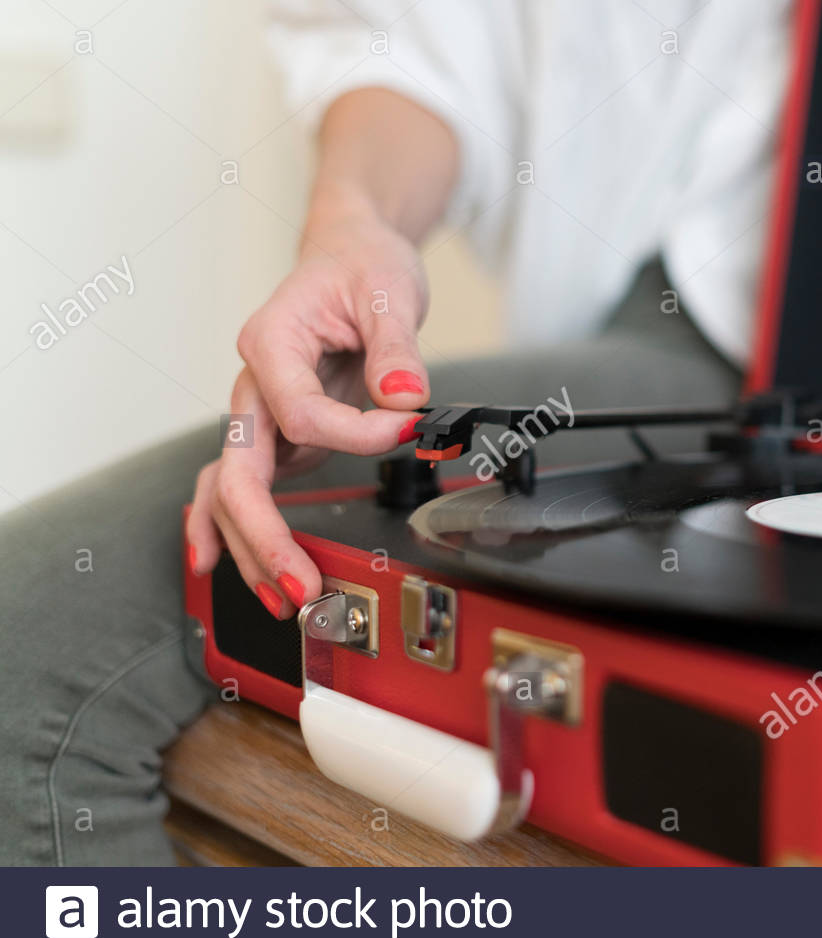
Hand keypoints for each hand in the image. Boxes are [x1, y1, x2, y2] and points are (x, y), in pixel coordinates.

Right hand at [186, 212, 429, 616]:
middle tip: (301, 583)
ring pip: (234, 489)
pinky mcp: (278, 433)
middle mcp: (254, 383)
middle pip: (240, 470)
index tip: (402, 429)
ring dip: (251, 546)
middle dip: (266, 533)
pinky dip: (231, 526)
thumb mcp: (389, 291)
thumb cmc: (363, 266)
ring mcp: (260, 413)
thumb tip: (404, 397)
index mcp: (271, 342)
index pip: (300, 413)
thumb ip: (396, 348)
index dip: (354, 435)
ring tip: (281, 596)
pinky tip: (217, 563)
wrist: (350, 256)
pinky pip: (243, 485)